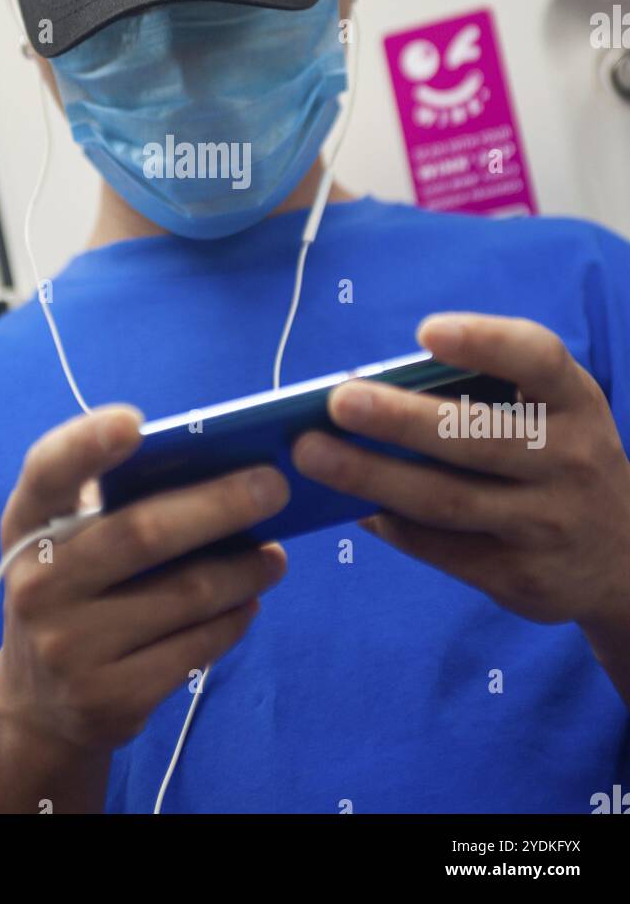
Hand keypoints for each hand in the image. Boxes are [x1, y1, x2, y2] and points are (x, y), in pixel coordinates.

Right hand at [0, 405, 288, 766]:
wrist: (38, 704)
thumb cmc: (73, 589)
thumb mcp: (67, 542)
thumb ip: (115, 503)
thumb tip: (220, 467)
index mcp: (26, 525)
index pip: (47, 472)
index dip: (86, 444)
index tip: (136, 422)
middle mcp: (36, 584)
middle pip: (140, 533)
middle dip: (218, 505)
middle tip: (275, 486)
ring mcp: (68, 648)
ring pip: (183, 596)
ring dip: (242, 571)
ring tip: (275, 556)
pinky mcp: (109, 698)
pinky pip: (193, 649)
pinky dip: (232, 621)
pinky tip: (249, 602)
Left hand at [292, 314, 629, 632]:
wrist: (625, 560)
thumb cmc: (557, 458)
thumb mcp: (552, 416)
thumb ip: (486, 398)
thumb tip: (371, 390)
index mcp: (575, 402)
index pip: (539, 360)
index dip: (485, 341)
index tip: (426, 331)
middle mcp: (570, 460)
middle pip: (476, 438)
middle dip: (400, 419)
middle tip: (336, 400)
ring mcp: (547, 524)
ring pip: (447, 500)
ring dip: (372, 476)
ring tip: (311, 454)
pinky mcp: (521, 577)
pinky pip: (442, 548)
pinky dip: (390, 524)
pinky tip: (350, 503)